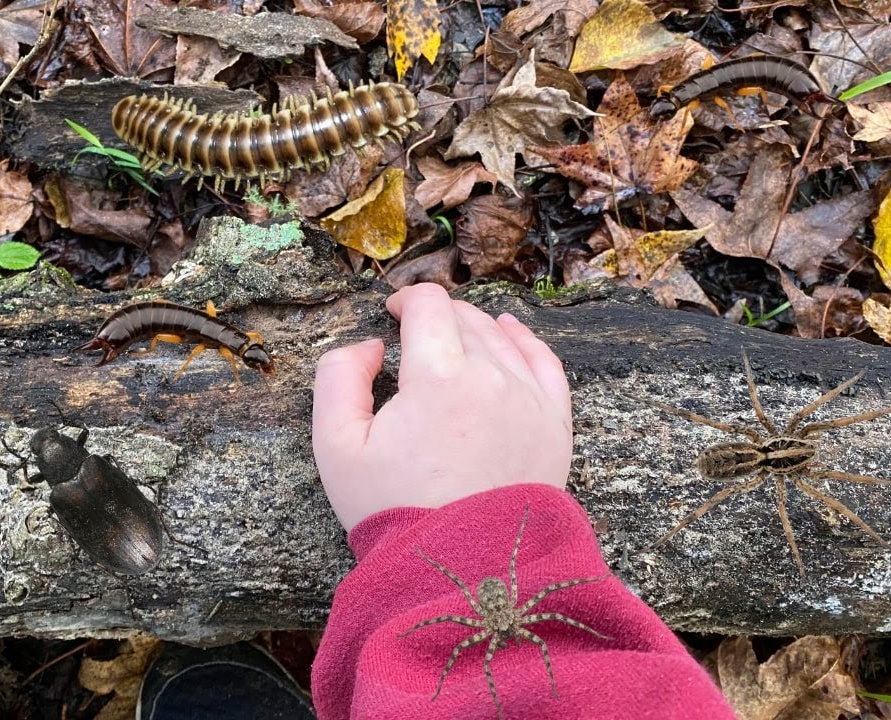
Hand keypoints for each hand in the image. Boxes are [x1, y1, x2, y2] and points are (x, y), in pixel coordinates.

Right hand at [312, 283, 573, 529]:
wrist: (463, 570)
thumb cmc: (395, 510)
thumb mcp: (336, 447)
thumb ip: (339, 377)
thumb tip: (373, 345)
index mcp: (437, 376)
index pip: (429, 305)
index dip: (405, 300)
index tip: (391, 313)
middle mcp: (491, 376)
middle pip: (465, 319)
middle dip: (436, 318)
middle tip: (415, 337)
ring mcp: (530, 399)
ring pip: (501, 337)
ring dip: (473, 328)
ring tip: (452, 338)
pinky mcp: (554, 424)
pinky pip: (544, 362)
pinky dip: (524, 340)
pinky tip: (510, 332)